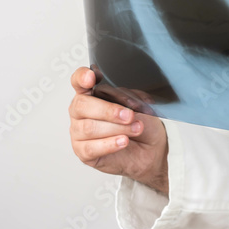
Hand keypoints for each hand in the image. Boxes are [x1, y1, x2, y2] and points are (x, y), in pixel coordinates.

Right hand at [68, 66, 169, 194]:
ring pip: (89, 128)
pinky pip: (91, 148)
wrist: (149, 149)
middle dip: (108, 110)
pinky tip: (123, 141)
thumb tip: (121, 99)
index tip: (91, 77)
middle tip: (129, 115)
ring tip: (135, 130)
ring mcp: (79, 132)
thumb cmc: (141, 124)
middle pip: (82, 105)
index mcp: (92, 94)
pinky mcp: (83, 152)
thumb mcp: (139, 104)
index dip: (81, 77)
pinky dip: (110, 144)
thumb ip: (126, 98)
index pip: (78, 81)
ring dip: (116, 128)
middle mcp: (81, 111)